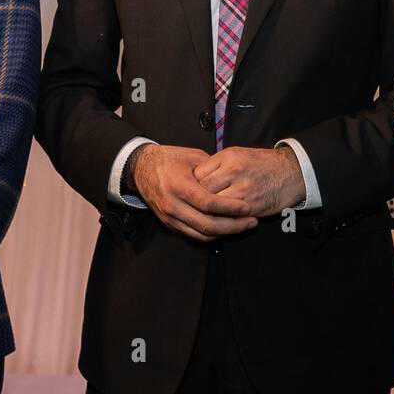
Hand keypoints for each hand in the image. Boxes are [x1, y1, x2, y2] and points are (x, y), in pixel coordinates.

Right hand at [133, 144, 257, 241]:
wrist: (141, 169)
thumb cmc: (170, 159)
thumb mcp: (192, 157)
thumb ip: (213, 170)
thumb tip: (235, 181)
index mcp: (178, 185)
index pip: (207, 203)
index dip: (229, 207)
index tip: (247, 207)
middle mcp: (172, 204)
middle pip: (206, 224)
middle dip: (233, 225)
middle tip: (251, 221)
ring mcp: (169, 217)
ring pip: (201, 234)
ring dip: (225, 233)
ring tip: (244, 226)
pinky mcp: (169, 224)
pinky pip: (193, 235)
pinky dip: (212, 235)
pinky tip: (227, 228)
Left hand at [193, 145, 305, 216]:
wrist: (290, 172)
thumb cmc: (261, 163)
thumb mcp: (236, 154)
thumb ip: (215, 164)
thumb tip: (195, 178)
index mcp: (229, 158)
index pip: (199, 175)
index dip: (192, 185)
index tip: (191, 190)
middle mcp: (234, 173)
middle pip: (204, 192)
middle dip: (197, 200)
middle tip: (194, 204)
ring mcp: (243, 192)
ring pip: (214, 208)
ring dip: (208, 212)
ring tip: (205, 213)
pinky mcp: (251, 208)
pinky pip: (229, 217)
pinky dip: (222, 220)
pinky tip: (219, 218)